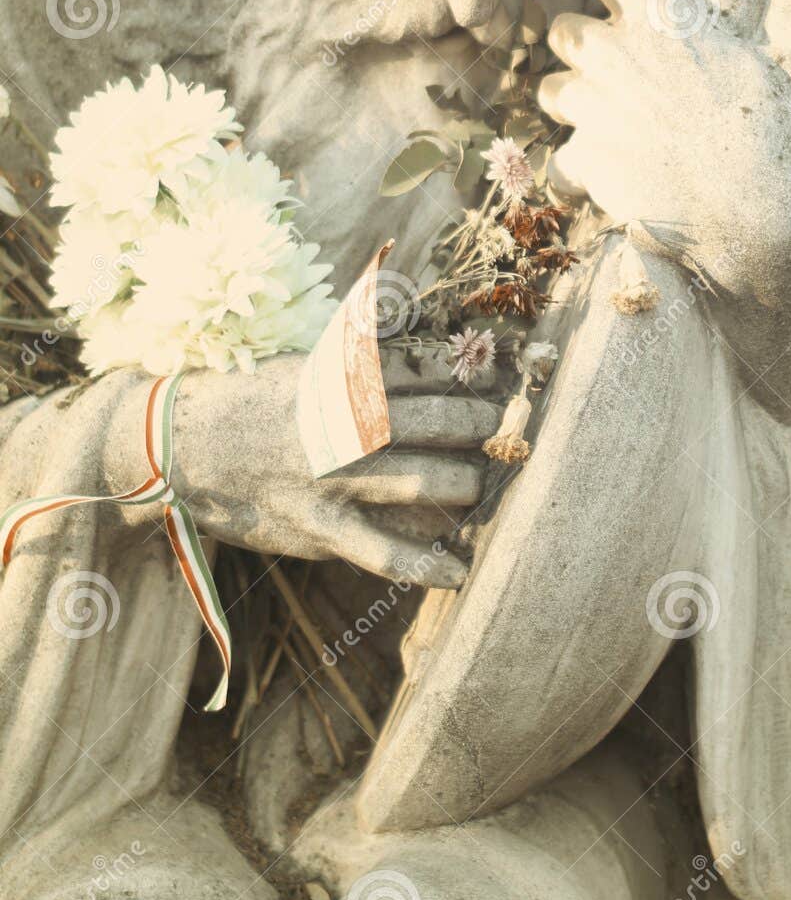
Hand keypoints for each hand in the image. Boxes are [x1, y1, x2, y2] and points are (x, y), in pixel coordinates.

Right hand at [169, 352, 497, 587]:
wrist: (181, 445)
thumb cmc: (253, 399)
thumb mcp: (306, 363)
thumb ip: (361, 353)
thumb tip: (416, 329)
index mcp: (342, 381)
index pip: (424, 372)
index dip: (466, 378)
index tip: (494, 380)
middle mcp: (342, 428)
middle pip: (435, 423)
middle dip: (478, 428)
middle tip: (501, 432)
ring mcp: (332, 481)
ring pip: (422, 482)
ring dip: (464, 484)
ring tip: (481, 484)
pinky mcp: (317, 528)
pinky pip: (382, 552)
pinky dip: (426, 563)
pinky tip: (460, 570)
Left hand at [539, 0, 790, 302]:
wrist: (754, 222)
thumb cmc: (780, 138)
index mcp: (659, 20)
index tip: (627, 2)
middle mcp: (612, 55)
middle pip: (562, 27)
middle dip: (584, 42)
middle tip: (617, 68)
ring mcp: (590, 109)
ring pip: (550, 90)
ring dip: (574, 99)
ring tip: (612, 121)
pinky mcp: (582, 160)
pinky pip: (561, 155)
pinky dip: (582, 165)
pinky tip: (615, 174)